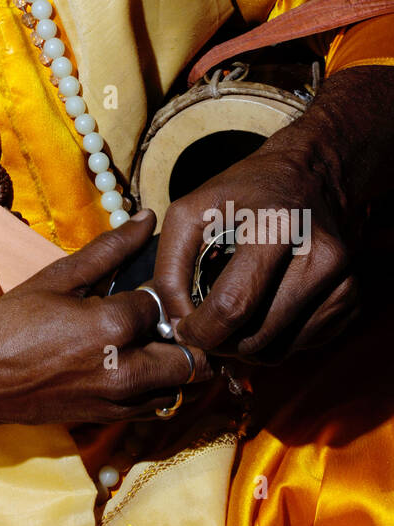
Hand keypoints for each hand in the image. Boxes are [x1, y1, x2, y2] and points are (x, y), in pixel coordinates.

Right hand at [0, 209, 210, 429]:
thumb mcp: (58, 278)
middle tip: (162, 318)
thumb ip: (109, 250)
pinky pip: (155, 406)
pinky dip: (156, 388)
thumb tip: (146, 219)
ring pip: (179, 386)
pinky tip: (132, 367)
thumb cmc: (11, 324)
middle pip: (188, 354)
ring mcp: (119, 401)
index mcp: (112, 327)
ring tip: (150, 343)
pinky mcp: (110, 420)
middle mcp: (125, 370)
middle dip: (182, 334)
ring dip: (175, 364)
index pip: (160, 303)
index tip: (137, 288)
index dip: (151, 292)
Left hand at [154, 139, 360, 363]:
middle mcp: (318, 257)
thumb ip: (171, 263)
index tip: (184, 330)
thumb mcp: (194, 207)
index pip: (234, 304)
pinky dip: (275, 338)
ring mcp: (343, 282)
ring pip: (279, 350)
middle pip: (257, 335)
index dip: (201, 329)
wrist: (315, 175)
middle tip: (204, 327)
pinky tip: (265, 307)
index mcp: (276, 226)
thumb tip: (178, 320)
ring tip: (232, 315)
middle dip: (220, 342)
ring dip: (246, 346)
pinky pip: (302, 345)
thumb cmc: (247, 191)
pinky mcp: (353, 300)